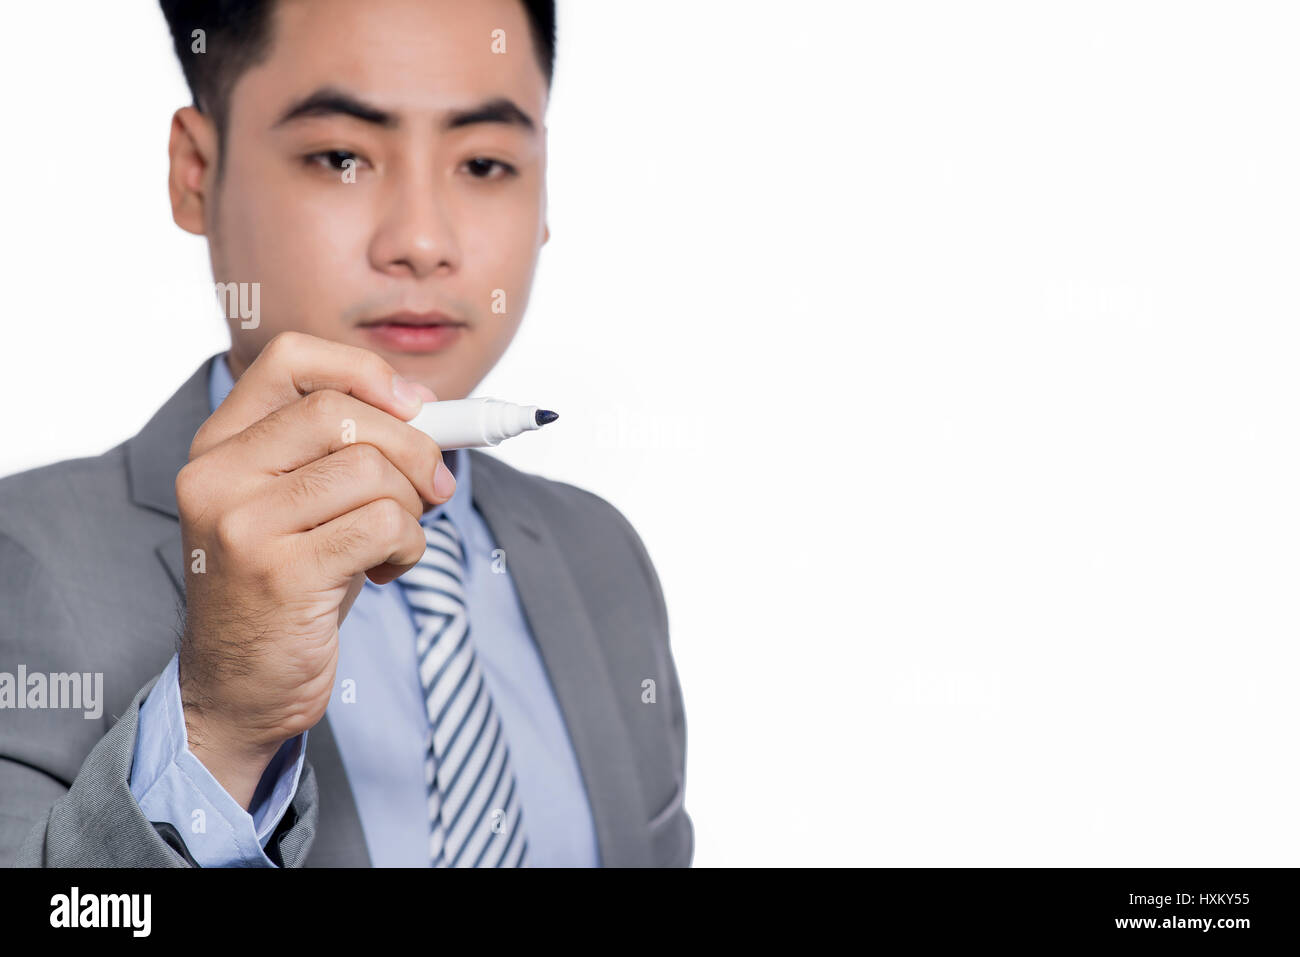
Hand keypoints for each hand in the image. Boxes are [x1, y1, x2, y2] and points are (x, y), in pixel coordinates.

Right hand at [173, 331, 453, 807]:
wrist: (241, 685)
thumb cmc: (290, 584)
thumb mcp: (303, 503)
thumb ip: (345, 447)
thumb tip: (426, 404)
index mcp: (219, 445)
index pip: (290, 359)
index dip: (365, 370)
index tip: (413, 406)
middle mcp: (218, 477)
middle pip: (342, 412)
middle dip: (413, 446)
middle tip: (433, 487)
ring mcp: (242, 526)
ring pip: (370, 470)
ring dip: (412, 506)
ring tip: (397, 540)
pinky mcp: (281, 575)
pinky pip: (383, 524)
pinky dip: (410, 544)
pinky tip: (387, 570)